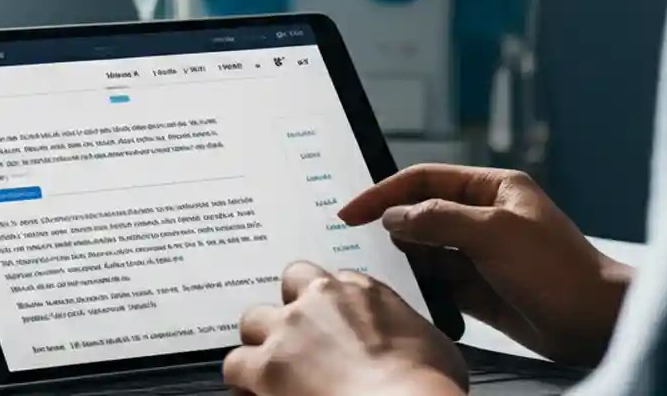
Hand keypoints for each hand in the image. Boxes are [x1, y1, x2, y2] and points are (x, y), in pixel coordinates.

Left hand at [223, 261, 467, 395]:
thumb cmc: (427, 384)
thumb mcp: (432, 342)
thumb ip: (404, 327)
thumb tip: (405, 342)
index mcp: (363, 291)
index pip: (335, 281)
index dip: (331, 304)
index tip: (334, 322)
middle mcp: (319, 300)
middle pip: (290, 285)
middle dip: (291, 307)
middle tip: (300, 336)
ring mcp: (288, 329)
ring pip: (254, 319)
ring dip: (261, 340)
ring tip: (270, 366)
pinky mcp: (265, 365)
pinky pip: (235, 363)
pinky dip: (242, 379)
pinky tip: (253, 392)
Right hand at [339, 165, 632, 365]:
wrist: (597, 324)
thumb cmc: (560, 270)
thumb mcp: (493, 233)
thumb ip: (438, 220)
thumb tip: (394, 217)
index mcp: (492, 188)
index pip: (424, 179)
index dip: (384, 192)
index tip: (352, 210)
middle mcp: (484, 216)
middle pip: (422, 212)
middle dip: (392, 226)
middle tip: (358, 242)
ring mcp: (482, 253)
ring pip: (427, 250)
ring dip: (406, 259)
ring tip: (383, 271)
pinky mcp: (481, 288)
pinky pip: (439, 282)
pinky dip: (422, 287)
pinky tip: (409, 294)